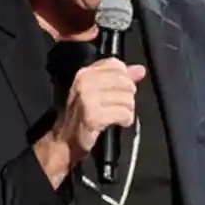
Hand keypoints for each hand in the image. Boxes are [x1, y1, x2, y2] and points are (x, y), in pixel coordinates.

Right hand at [34, 58, 145, 186]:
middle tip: (120, 106)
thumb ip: (119, 78)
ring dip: (128, 110)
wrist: (64, 140)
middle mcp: (84, 82)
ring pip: (126, 98)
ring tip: (118, 116)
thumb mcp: (97, 92)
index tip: (120, 90)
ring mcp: (88, 99)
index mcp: (84, 73)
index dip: (125, 78)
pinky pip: (123, 114)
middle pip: (124, 81)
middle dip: (128, 96)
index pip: (116, 64)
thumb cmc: (80, 116)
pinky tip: (118, 123)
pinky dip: (125, 120)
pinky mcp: (93, 116)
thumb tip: (140, 70)